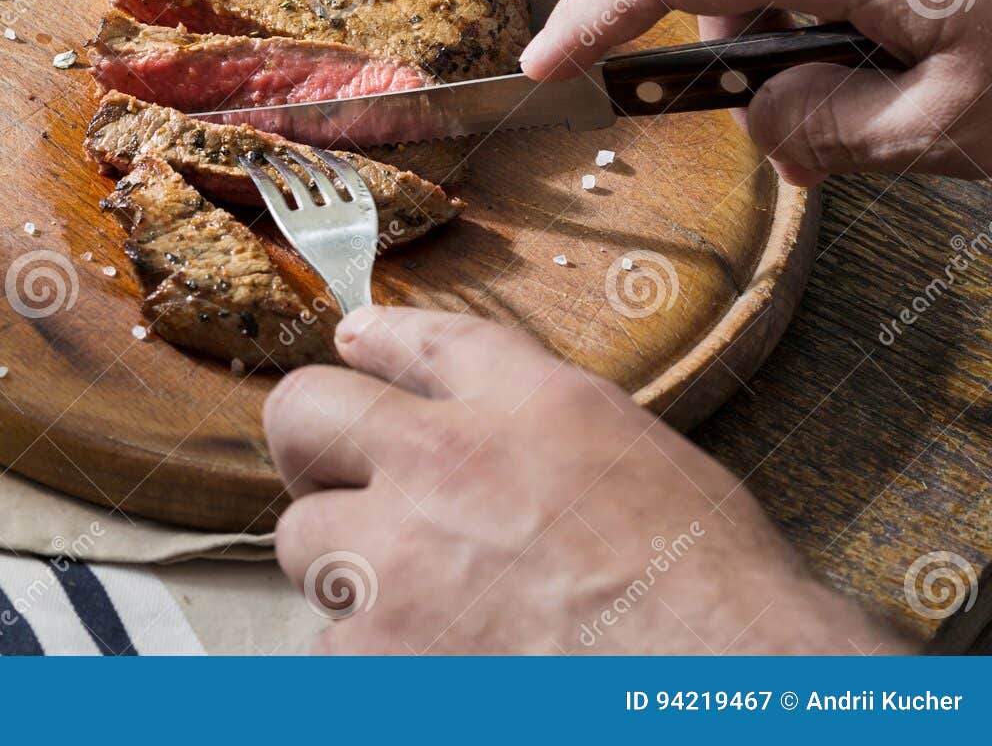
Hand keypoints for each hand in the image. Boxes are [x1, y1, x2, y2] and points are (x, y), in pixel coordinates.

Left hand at [264, 307, 904, 653]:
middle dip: (318, 451)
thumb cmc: (711, 590)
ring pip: (308, 543)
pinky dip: (374, 659)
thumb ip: (541, 413)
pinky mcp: (375, 661)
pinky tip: (445, 666)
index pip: (416, 339)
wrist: (725, 690)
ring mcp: (394, 565)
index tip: (358, 346)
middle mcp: (439, 465)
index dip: (377, 340)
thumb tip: (471, 399)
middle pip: (304, 417)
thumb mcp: (638, 454)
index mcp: (523, 405)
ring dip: (352, 567)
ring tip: (434, 606)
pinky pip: (333, 645)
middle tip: (352, 488)